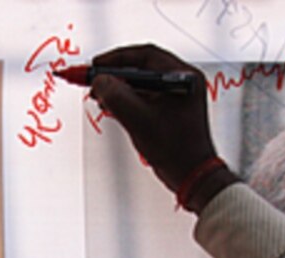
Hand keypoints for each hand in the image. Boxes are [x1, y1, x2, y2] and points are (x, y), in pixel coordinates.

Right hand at [88, 44, 217, 193]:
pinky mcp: (170, 109)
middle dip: (114, 74)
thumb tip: (100, 80)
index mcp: (182, 76)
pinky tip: (112, 106)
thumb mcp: (139, 119)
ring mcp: (176, 96)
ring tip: (99, 95)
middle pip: (141, 67)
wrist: (191, 174)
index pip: (145, 55)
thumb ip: (116, 96)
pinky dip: (126, 99)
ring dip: (118, 88)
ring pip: (140, 83)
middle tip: (93, 80)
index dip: (116, 58)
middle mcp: (181, 81)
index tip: (95, 64)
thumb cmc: (177, 150)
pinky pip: (144, 96)